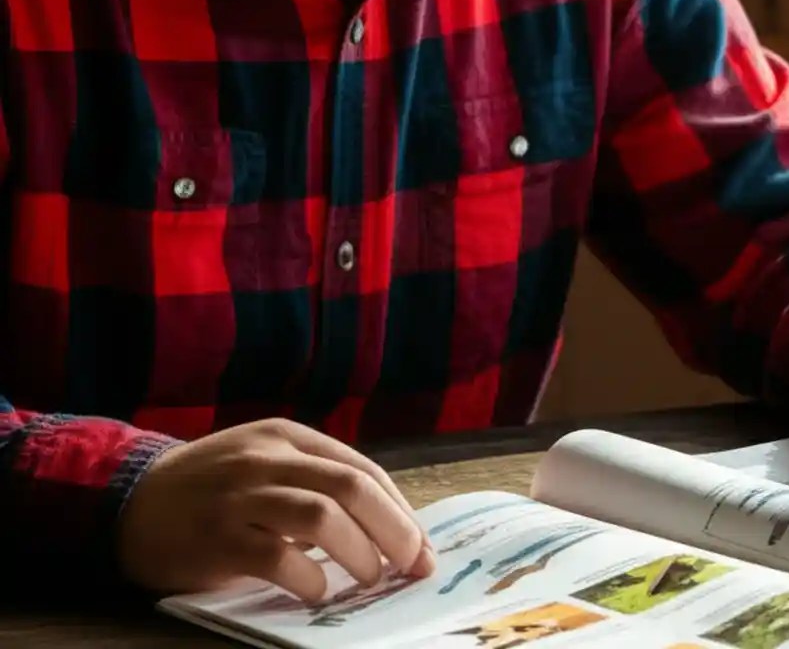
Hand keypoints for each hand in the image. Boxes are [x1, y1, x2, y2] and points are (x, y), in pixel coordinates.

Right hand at [118, 418, 434, 601]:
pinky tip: (318, 592)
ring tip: (370, 578)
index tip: (422, 548)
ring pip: (322, 515)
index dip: (401, 511)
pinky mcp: (217, 536)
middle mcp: (267, 458)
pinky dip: (309, 578)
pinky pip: (277, 556)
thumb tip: (388, 531)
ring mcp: (240, 495)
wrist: (125, 502)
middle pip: (352, 487)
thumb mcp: (265, 466)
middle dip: (395, 530)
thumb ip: (316, 484)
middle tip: (411, 566)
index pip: (363, 470)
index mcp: (288, 437)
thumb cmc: (211, 492)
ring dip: (359, 552)